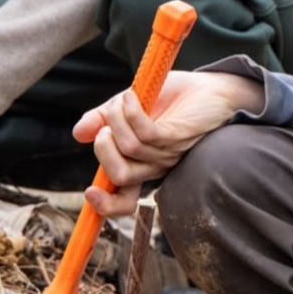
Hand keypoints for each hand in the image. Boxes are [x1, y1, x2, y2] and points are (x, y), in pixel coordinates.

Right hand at [74, 70, 263, 217]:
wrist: (214, 87)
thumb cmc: (175, 97)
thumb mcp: (130, 105)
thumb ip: (105, 118)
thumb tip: (78, 134)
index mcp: (142, 165)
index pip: (124, 201)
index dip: (105, 205)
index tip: (90, 192)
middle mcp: (155, 166)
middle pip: (118, 175)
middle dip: (103, 145)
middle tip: (108, 120)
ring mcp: (168, 154)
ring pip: (129, 149)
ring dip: (117, 118)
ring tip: (125, 98)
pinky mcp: (179, 137)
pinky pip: (146, 134)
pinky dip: (131, 112)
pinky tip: (133, 96)